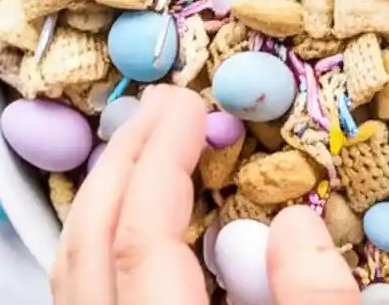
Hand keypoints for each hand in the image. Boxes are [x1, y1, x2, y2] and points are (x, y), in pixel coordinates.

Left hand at [50, 85, 360, 304]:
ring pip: (75, 268)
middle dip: (124, 160)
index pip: (143, 239)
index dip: (162, 160)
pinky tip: (143, 214)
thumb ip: (313, 299)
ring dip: (107, 194)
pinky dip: (106, 236)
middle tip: (162, 104)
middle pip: (89, 243)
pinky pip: (88, 288)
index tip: (189, 105)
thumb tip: (294, 222)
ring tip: (146, 142)